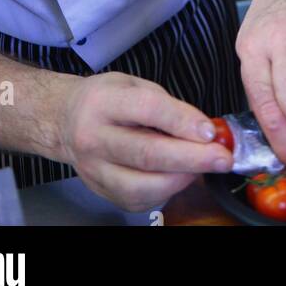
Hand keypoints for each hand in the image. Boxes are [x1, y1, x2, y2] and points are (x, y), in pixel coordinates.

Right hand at [55, 72, 232, 211]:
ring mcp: (94, 169)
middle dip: (191, 158)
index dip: (183, 121)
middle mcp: (95, 137)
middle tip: (221, 158)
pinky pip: (137, 200)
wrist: (64, 120)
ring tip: (203, 168)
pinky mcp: (100, 191)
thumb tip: (203, 131)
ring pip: (142, 185)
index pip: (148, 110)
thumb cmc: (106, 99)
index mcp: (104, 102)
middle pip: (147, 153)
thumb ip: (167, 106)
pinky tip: (178, 178)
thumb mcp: (134, 85)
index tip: (211, 131)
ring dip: (180, 180)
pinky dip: (164, 192)